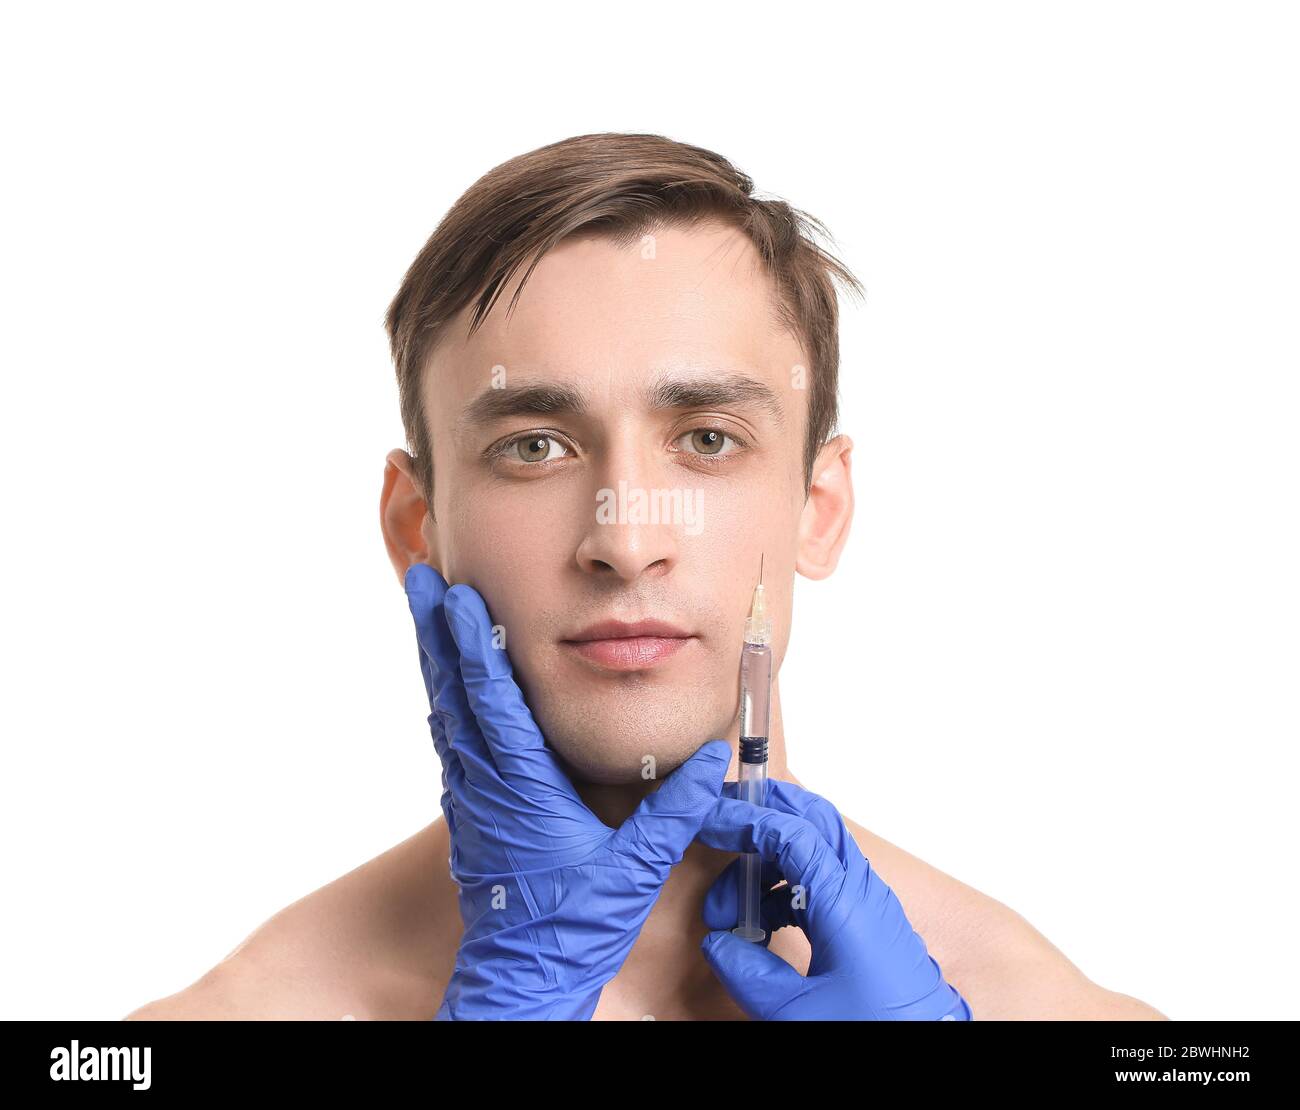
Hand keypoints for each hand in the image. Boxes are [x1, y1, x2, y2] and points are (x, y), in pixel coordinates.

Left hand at [404, 563, 731, 1019]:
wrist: (520, 979)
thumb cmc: (574, 928)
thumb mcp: (636, 869)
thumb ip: (675, 812)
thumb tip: (715, 759)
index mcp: (521, 788)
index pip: (493, 701)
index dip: (476, 643)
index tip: (461, 595)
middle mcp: (485, 785)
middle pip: (453, 692)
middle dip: (437, 630)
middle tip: (422, 577)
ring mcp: (471, 798)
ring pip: (446, 711)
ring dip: (437, 657)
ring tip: (427, 610)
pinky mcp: (471, 812)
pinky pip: (452, 741)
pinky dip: (447, 698)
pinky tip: (446, 683)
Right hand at [697, 779, 972, 1019]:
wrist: (929, 1047)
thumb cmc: (878, 1028)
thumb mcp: (797, 1011)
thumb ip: (748, 973)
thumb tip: (717, 944)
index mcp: (844, 900)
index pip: (790, 831)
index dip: (744, 819)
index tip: (707, 822)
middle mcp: (859, 888)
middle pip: (811, 819)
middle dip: (764, 810)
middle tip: (721, 820)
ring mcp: (865, 902)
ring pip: (812, 850)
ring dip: (767, 862)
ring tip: (731, 910)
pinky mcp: (865, 922)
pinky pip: (819, 882)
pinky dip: (783, 889)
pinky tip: (760, 926)